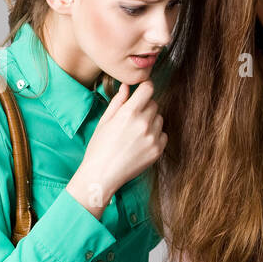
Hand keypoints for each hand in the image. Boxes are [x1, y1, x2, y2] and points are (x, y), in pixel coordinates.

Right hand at [69, 80, 166, 207]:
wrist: (102, 174)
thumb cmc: (99, 147)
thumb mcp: (105, 121)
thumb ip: (118, 101)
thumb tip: (127, 86)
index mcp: (129, 113)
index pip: (148, 89)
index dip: (146, 87)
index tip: (143, 90)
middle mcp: (144, 123)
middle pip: (154, 104)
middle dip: (144, 107)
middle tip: (132, 119)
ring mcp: (152, 138)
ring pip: (159, 119)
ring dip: (151, 121)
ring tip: (135, 133)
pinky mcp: (158, 150)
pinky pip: (163, 135)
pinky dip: (155, 136)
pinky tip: (141, 143)